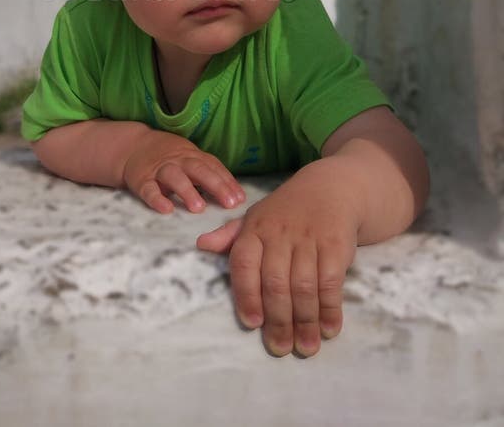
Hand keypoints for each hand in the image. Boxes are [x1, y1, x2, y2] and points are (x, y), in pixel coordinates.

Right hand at [123, 130, 245, 214]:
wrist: (134, 146)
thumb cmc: (169, 157)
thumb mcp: (190, 158)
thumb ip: (209, 172)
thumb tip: (235, 194)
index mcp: (192, 156)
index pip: (213, 167)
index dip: (227, 182)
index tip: (240, 198)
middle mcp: (178, 161)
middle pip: (199, 170)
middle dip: (216, 185)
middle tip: (229, 203)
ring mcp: (160, 170)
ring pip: (175, 178)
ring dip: (187, 191)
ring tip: (199, 208)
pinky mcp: (142, 180)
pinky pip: (149, 189)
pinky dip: (157, 199)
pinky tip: (166, 209)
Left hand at [196, 159, 359, 356]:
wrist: (329, 188)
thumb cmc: (285, 212)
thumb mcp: (255, 218)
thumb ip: (229, 237)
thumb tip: (201, 245)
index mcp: (254, 228)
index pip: (243, 262)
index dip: (246, 294)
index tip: (252, 323)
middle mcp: (279, 233)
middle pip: (275, 282)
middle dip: (278, 320)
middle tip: (279, 348)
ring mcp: (308, 238)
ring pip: (303, 286)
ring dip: (304, 321)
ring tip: (304, 347)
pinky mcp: (335, 244)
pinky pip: (330, 281)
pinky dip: (330, 308)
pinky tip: (328, 328)